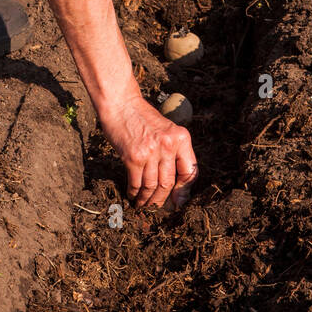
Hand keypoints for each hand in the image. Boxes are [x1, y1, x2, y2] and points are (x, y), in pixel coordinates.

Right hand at [98, 94, 197, 209]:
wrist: (121, 104)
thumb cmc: (142, 117)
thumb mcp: (166, 130)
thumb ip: (173, 151)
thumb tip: (176, 184)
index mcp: (181, 138)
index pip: (190, 172)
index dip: (184, 191)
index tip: (178, 201)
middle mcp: (168, 145)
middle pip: (168, 183)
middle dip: (162, 200)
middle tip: (156, 208)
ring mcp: (150, 152)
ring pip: (152, 187)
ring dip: (147, 200)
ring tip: (143, 205)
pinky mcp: (133, 157)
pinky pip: (136, 183)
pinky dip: (134, 193)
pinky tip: (132, 195)